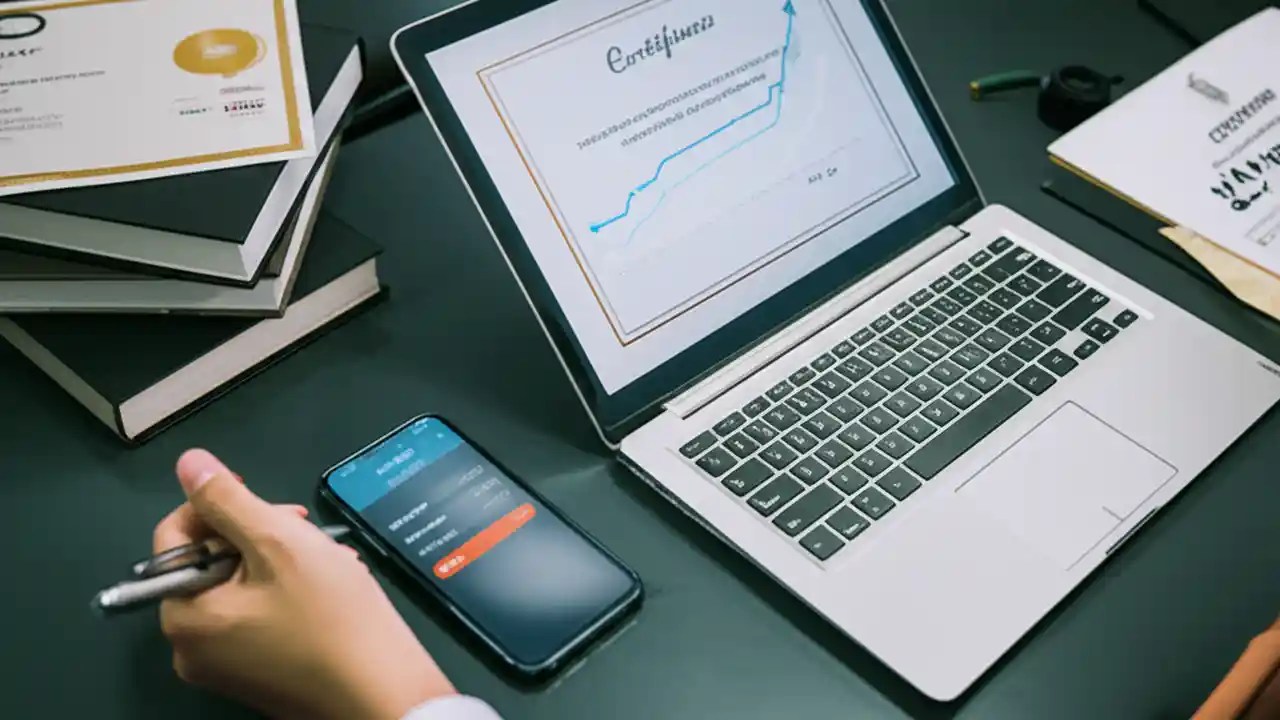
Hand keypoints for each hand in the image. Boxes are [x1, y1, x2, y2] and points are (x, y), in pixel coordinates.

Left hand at [154, 449, 454, 719]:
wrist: (382, 692)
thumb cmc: (332, 615)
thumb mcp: (279, 542)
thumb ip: (228, 500)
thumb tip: (188, 462)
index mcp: (183, 616)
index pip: (175, 536)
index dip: (220, 505)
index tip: (273, 503)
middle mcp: (189, 648)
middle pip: (208, 563)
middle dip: (258, 535)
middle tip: (307, 530)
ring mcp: (222, 667)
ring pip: (238, 588)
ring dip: (279, 561)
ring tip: (328, 559)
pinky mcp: (255, 677)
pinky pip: (255, 618)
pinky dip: (286, 594)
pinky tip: (326, 588)